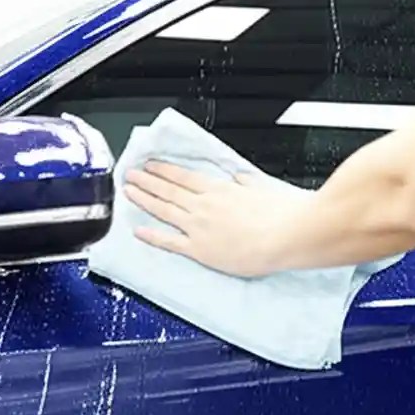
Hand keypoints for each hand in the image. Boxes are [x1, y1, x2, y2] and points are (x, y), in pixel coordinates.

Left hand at [123, 161, 299, 277]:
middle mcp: (203, 205)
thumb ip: (246, 183)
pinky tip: (138, 230)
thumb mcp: (262, 188)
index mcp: (219, 189)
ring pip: (163, 209)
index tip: (151, 165)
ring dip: (144, 199)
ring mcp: (199, 226)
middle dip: (146, 180)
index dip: (163, 170)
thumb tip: (239, 178)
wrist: (285, 235)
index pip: (183, 176)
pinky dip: (152, 235)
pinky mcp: (200, 249)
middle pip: (168, 189)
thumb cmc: (280, 213)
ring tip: (128, 192)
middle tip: (130, 174)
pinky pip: (170, 241)